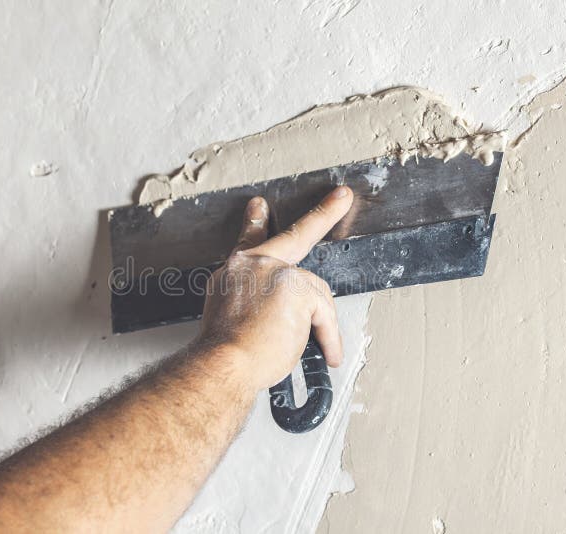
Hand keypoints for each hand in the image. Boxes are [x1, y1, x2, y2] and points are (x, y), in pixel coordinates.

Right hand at [196, 186, 353, 391]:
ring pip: (315, 294)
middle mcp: (252, 265)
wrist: (223, 364)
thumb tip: (276, 313)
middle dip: (322, 214)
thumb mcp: (229, 320)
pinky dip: (329, 337)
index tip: (259, 207)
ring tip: (320, 349)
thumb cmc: (226, 355)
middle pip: (294, 236)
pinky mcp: (296, 288)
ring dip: (321, 325)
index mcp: (234, 273)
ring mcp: (275, 272)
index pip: (249, 242)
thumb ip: (253, 303)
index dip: (255, 223)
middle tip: (341, 198)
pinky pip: (324, 314)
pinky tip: (328, 353)